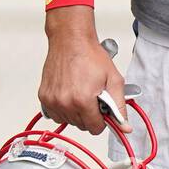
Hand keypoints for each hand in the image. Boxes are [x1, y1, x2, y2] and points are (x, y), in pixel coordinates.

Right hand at [38, 8, 128, 135]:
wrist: (71, 40)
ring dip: (76, 112)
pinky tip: (70, 94)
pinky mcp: (44, 97)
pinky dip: (64, 108)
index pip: (95, 128)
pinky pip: (56, 114)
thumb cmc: (90, 55)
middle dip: (90, 115)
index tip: (102, 110)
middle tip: (93, 97)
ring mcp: (53, 101)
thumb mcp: (114, 79)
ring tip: (81, 93)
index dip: (102, 120)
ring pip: (68, 121)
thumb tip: (124, 127)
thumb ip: (120, 106)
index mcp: (83, 100)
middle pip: (82, 126)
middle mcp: (65, 103)